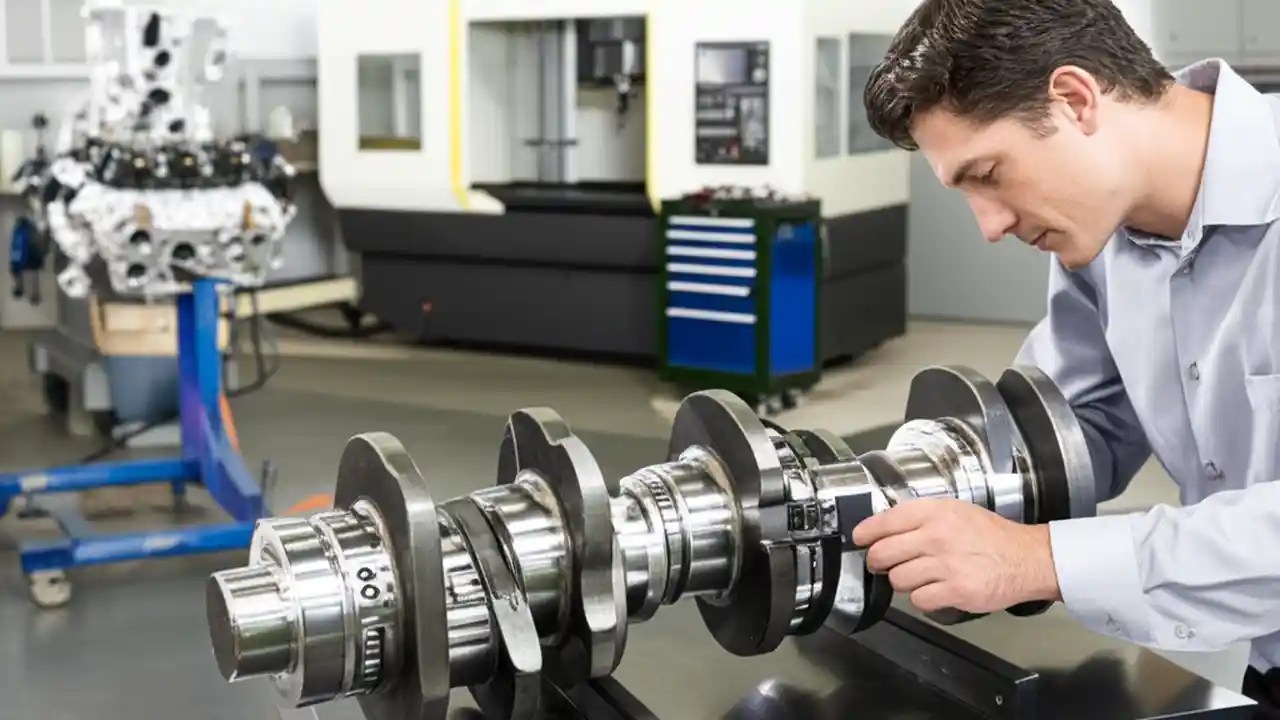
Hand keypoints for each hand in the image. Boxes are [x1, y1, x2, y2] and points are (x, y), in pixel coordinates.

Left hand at [851, 498, 1061, 614]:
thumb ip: (920, 516)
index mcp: (934, 512)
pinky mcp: (955, 590)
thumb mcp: (954, 511)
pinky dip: (922, 598)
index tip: (860, 539)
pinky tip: (934, 590)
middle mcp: (937, 536)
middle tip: (882, 564)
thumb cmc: (990, 535)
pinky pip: (919, 600)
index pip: (884, 522)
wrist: (1025, 558)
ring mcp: (945, 565)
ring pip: (898, 579)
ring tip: (919, 576)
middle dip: (877, 561)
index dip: (866, 533)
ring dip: (903, 581)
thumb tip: (884, 525)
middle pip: (882, 553)